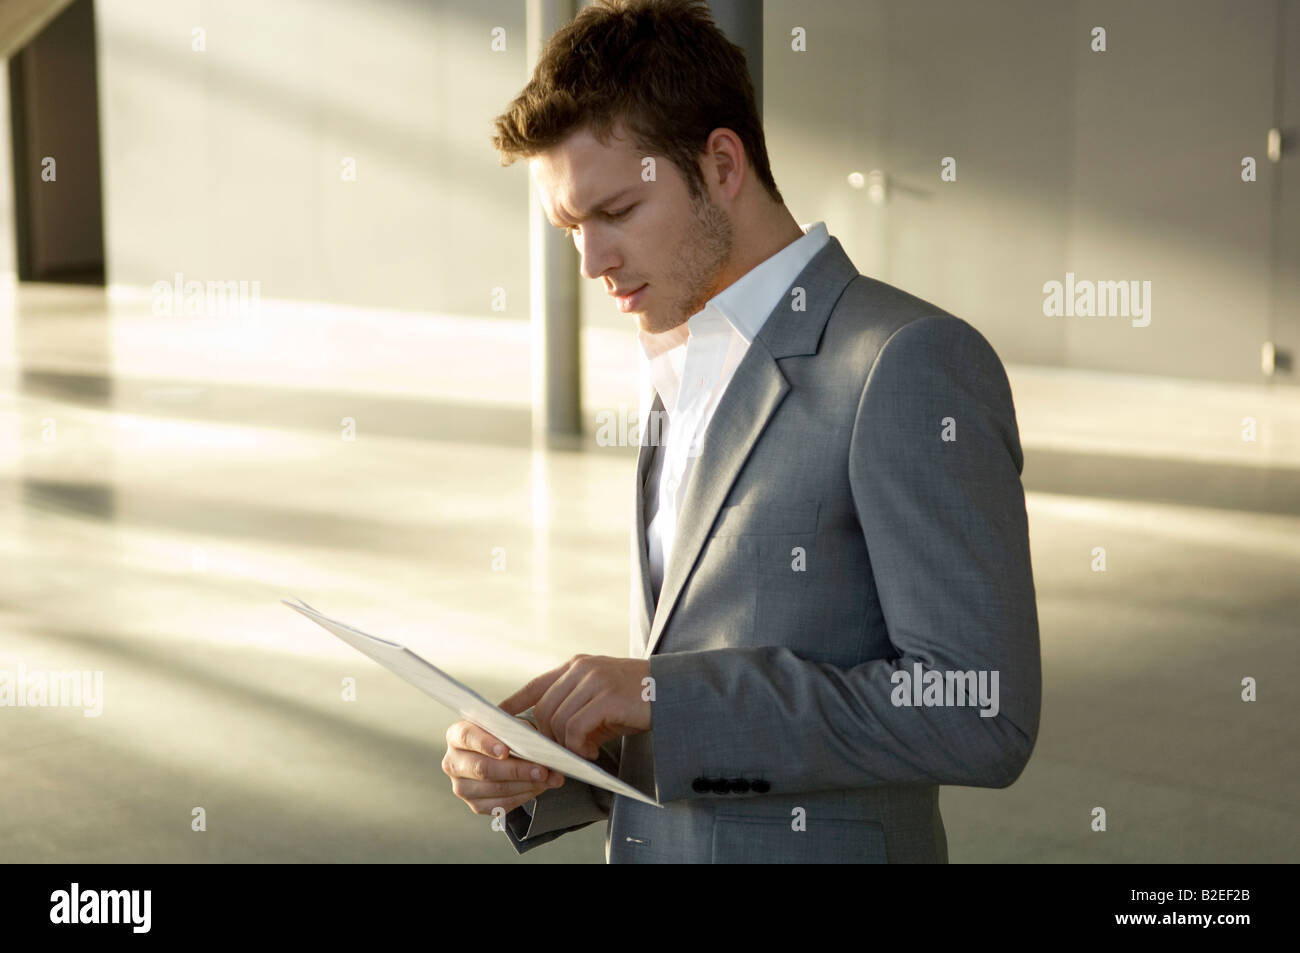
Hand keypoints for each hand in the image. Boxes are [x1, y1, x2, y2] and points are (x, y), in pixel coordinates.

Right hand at [441, 718, 564, 815]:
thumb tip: (534, 741)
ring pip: (495, 789)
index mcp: (457, 735)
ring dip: (526, 784)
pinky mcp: (475, 805)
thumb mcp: (509, 723)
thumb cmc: (505, 734)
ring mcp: (462, 787)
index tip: (506, 750)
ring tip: (548, 778)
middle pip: (483, 768)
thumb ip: (516, 727)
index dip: (486, 744)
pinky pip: (501, 804)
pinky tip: (539, 787)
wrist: (502, 755)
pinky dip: (524, 796)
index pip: (467, 737)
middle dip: (516, 769)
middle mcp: (453, 762)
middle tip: (542, 769)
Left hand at [500, 655, 650, 760]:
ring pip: (557, 720)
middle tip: (560, 757)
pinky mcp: (608, 696)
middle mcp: (582, 669)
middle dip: (545, 738)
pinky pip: (577, 727)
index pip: (535, 685)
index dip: (513, 704)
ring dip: (565, 745)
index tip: (498, 722)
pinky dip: (580, 746)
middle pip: (543, 709)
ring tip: (583, 755)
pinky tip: (593, 752)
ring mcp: (595, 680)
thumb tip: (550, 741)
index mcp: (577, 667)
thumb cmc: (639, 702)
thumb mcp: (602, 702)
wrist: (677, 692)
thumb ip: (576, 713)